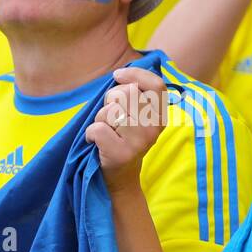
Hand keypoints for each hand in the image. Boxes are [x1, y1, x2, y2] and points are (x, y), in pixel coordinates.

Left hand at [86, 67, 168, 192]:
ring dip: (100, 119)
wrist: (120, 177)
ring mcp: (140, 141)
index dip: (136, 74)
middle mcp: (154, 128)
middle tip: (110, 117)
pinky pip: (98, 129)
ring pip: (110, 111)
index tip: (118, 75)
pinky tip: (96, 142)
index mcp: (160, 117)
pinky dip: (90, 134)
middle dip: (110, 100)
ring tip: (105, 131)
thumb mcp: (135, 116)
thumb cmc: (122, 138)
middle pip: (127, 93)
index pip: (157, 85)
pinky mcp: (122, 153)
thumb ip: (132, 95)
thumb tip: (119, 74)